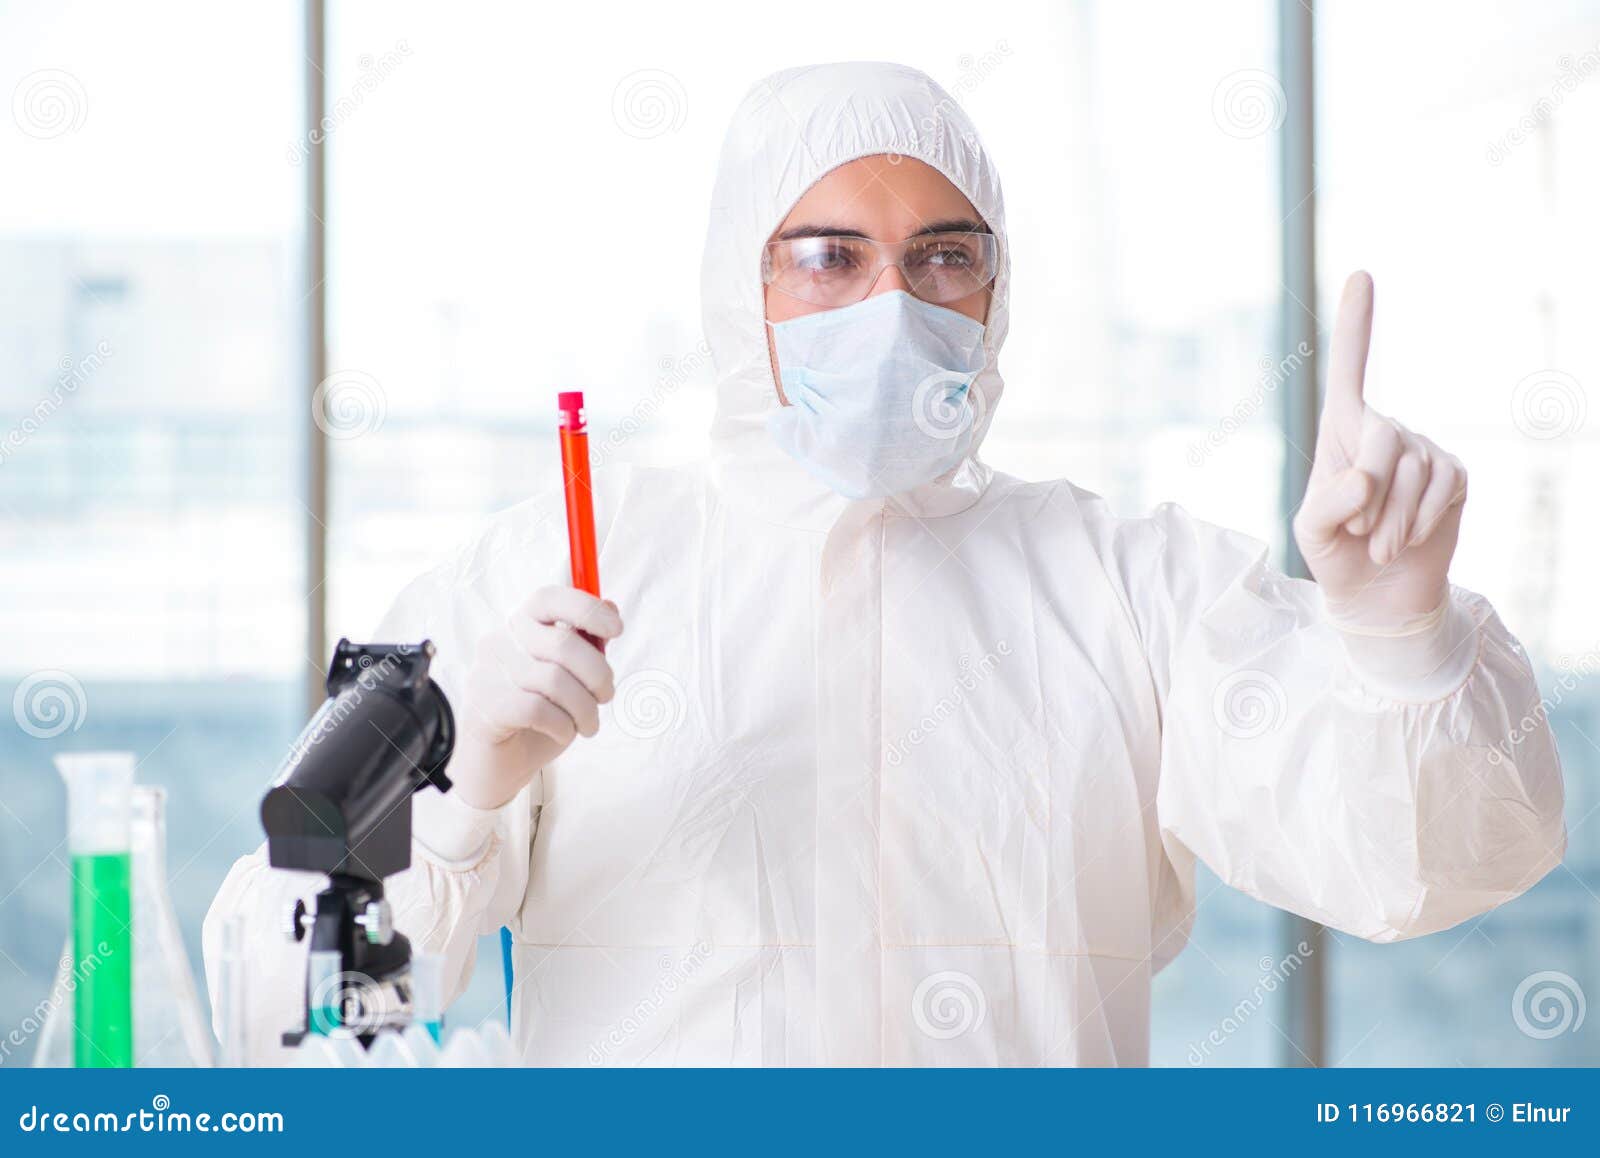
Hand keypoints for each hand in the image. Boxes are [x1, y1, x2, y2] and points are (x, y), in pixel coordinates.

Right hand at [449, 586, 622, 809]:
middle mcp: (499, 641)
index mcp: (520, 626)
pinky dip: (562, 725)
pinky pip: (538, 709)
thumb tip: (612, 608)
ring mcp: (487, 673)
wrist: (497, 764)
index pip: (549, 599)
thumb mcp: (570, 678)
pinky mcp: (485, 706)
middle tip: (605, 696)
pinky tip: (563, 732)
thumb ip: (587, 644)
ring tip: (588, 724)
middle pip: (562, 644)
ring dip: (584, 708)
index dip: (587, 609)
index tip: (617, 629)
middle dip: (598, 674)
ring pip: (555, 680)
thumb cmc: (537, 716)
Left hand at [1292, 272, 1467, 623]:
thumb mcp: (1312, 531)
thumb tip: (1365, 480)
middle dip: (1370, 492)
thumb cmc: (1336, 554)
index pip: (1349, 370)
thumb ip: (1327, 504)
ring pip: (1413, 472)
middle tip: (1361, 533)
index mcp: (1341, 429)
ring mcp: (1424, 450)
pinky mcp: (1453, 476)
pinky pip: (1443, 488)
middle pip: (1384, 438)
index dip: (1356, 325)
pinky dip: (1422, 521)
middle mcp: (1384, 429)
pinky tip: (1409, 540)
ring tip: (1379, 546)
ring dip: (1393, 521)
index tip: (1361, 275)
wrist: (1378, 594)